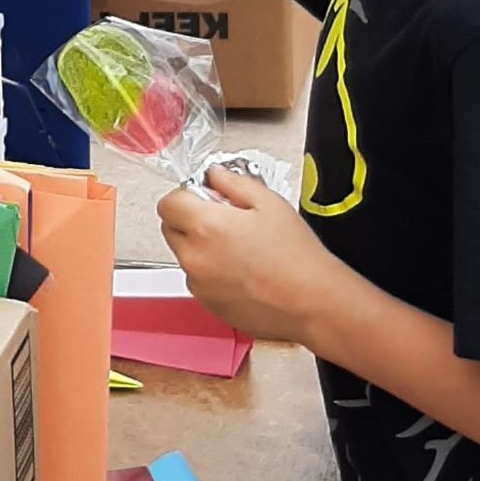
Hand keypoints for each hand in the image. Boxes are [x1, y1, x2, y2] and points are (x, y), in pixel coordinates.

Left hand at [157, 169, 332, 345]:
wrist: (311, 302)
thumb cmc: (296, 258)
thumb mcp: (269, 203)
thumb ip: (233, 183)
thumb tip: (216, 176)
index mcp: (205, 227)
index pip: (168, 203)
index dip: (186, 196)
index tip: (205, 197)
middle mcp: (195, 257)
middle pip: (170, 228)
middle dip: (190, 220)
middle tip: (224, 219)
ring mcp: (198, 284)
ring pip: (184, 255)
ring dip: (200, 247)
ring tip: (240, 248)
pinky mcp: (207, 304)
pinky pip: (198, 279)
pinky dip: (211, 272)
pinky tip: (243, 270)